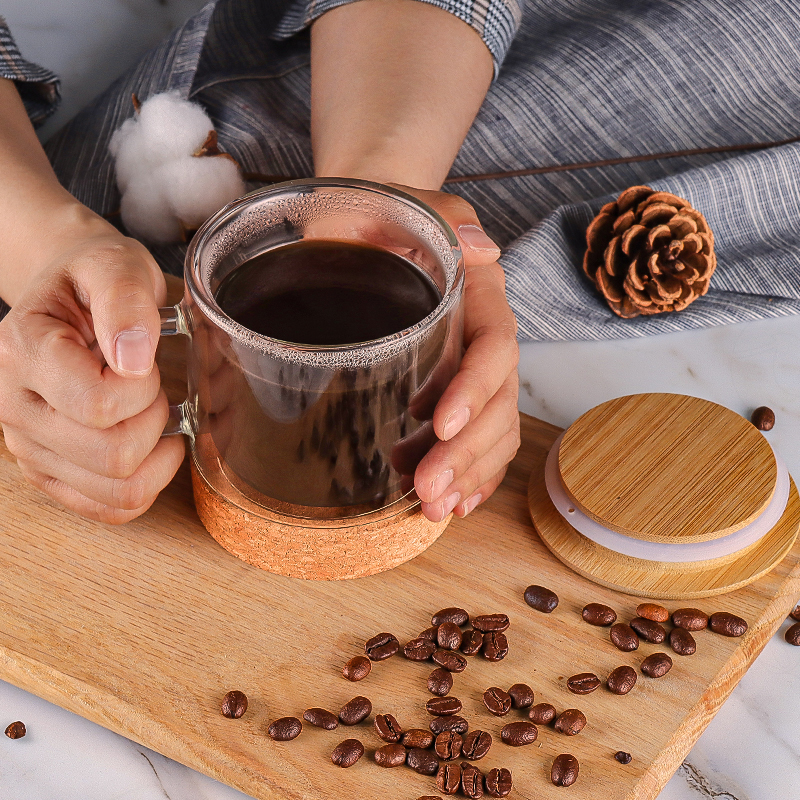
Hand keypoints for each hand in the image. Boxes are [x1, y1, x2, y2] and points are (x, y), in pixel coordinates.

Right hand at [0, 225, 185, 522]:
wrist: (72, 296)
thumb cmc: (94, 280)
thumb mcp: (115, 265)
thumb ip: (124, 301)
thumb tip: (132, 360)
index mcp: (23, 352)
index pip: (98, 405)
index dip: (141, 388)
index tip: (142, 361)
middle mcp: (14, 406)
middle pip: (113, 456)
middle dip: (154, 420)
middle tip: (151, 388)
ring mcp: (29, 447)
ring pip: (118, 491)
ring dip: (156, 455)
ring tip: (150, 415)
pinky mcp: (51, 474)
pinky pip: (113, 508)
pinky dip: (148, 484)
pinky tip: (152, 446)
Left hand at [398, 186, 519, 520]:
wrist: (362, 228)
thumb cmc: (369, 214)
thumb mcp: (390, 200)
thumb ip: (433, 214)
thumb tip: (480, 248)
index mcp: (476, 292)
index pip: (493, 345)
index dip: (474, 388)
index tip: (440, 424)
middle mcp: (480, 334)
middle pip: (497, 402)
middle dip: (468, 452)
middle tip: (431, 491)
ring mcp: (467, 367)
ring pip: (491, 428)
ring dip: (468, 473)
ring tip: (433, 507)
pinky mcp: (449, 389)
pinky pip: (474, 436)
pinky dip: (469, 472)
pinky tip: (449, 501)